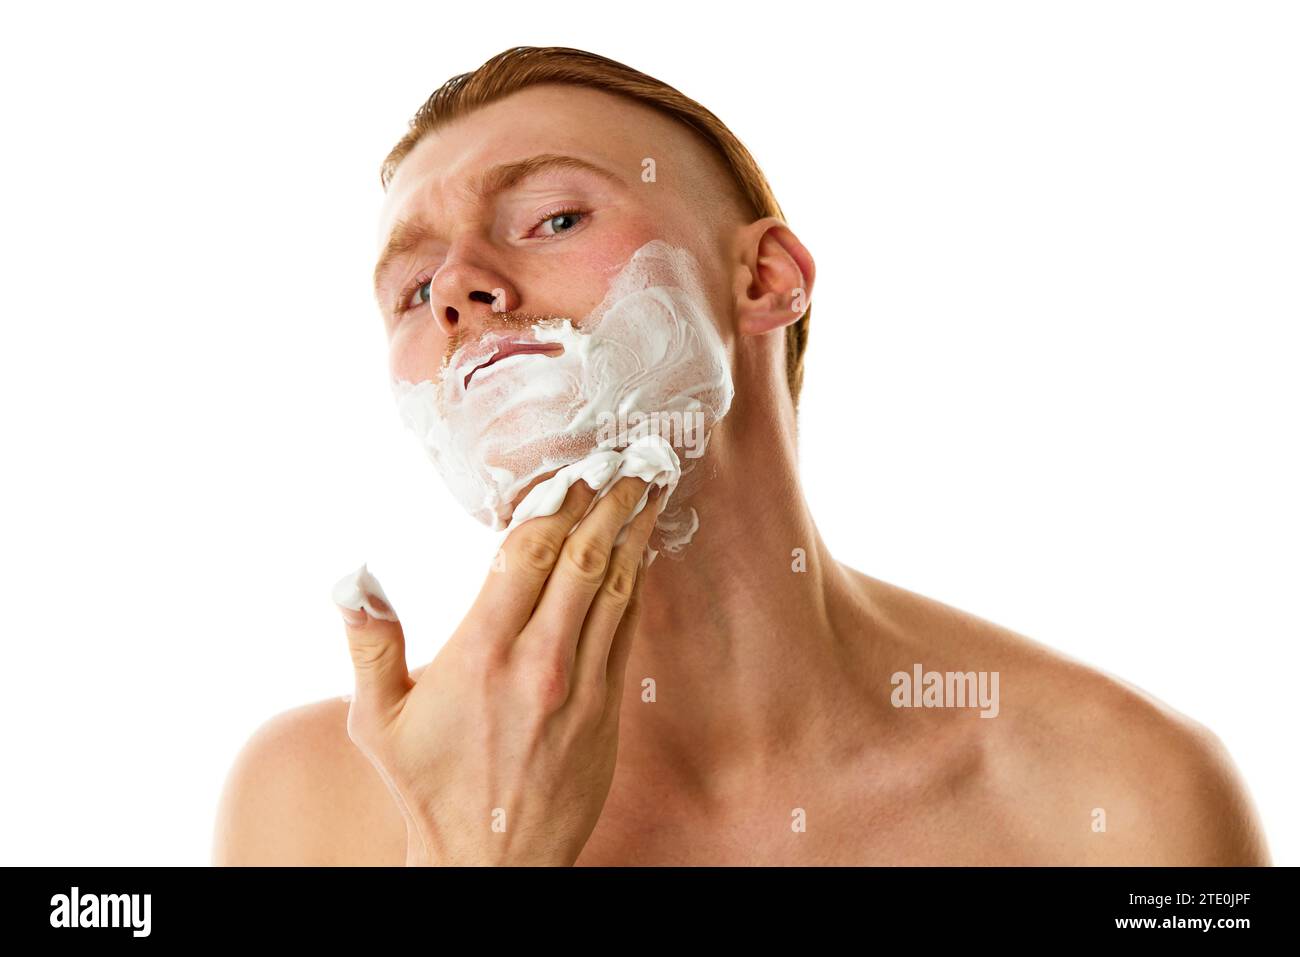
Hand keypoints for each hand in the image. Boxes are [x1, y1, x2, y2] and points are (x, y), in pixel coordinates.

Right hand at [337, 476, 661, 865]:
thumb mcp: (378, 720)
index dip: (553, 502)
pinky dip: (635, 584)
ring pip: (615, 588)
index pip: (526, 554)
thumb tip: (352, 574)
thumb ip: (369, 642)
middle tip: (626, 456)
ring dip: (632, 532)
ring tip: (648, 486)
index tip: (571, 466)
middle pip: (581, 558)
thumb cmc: (429, 788)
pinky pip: (627, 630)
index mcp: (481, 652)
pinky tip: (640, 552)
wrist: (492, 864)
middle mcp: (538, 661)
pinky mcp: (606, 709)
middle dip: (606, 500)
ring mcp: (580, 685)